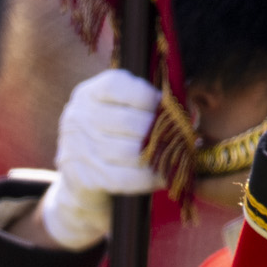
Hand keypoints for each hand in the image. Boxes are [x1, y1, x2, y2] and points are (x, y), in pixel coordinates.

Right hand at [36, 69, 162, 249]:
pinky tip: (163, 177)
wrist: (81, 180)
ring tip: (174, 157)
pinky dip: (148, 179)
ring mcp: (78, 149)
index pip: (115, 85)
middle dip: (157, 131)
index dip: (147, 97)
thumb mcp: (120, 110)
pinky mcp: (84, 177)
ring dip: (157, 156)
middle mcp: (78, 117)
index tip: (164, 107)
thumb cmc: (112, 137)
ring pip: (129, 152)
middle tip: (177, 137)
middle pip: (127, 122)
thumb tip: (188, 109)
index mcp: (88, 94)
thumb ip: (146, 103)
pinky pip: (124, 178)